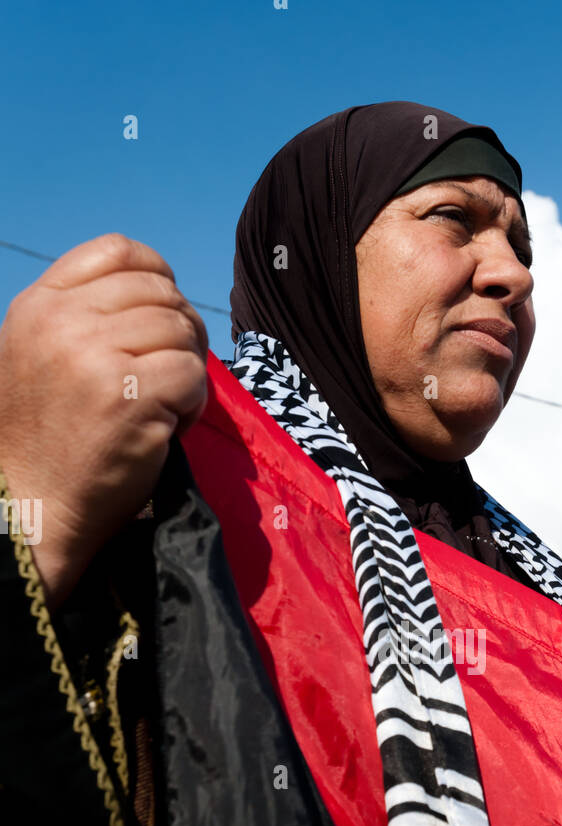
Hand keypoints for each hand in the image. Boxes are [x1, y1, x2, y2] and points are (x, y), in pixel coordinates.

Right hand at [0, 233, 207, 607]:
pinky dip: (194, 403)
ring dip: (188, 372)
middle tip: (174, 376)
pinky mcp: (129, 396)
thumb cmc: (46, 438)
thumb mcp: (40, 353)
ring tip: (166, 407)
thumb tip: (158, 295)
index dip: (159, 276)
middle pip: (160, 293)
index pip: (117, 250)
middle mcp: (62, 321)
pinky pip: (193, 375)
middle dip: (182, 332)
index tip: (167, 316)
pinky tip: (171, 427)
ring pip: (181, 331)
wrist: (31, 504)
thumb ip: (83, 315)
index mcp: (39, 304)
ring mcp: (94, 356)